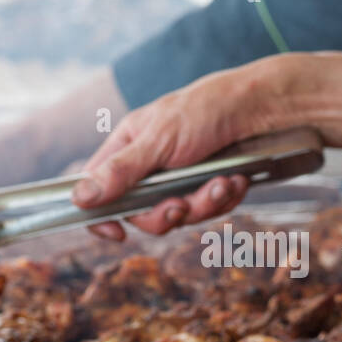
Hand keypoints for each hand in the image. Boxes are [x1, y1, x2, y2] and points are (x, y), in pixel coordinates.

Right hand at [71, 56, 293, 238]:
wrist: (261, 108)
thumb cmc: (205, 110)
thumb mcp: (158, 140)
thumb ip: (120, 171)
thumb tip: (79, 198)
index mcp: (128, 147)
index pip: (98, 190)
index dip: (103, 216)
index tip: (117, 233)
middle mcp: (151, 165)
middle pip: (143, 214)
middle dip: (167, 214)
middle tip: (183, 205)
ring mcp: (180, 177)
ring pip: (181, 215)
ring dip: (204, 204)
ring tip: (222, 182)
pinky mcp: (208, 184)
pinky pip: (209, 210)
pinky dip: (223, 198)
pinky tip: (235, 180)